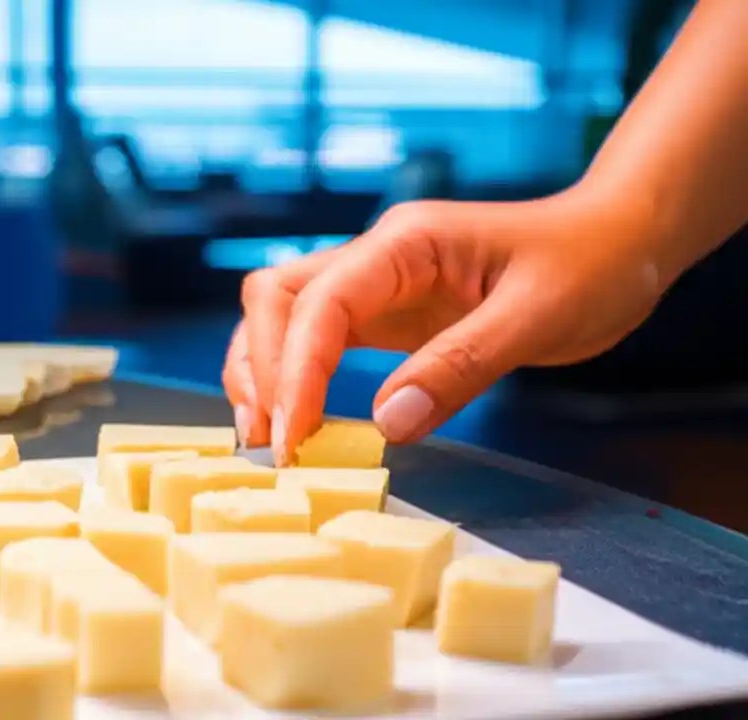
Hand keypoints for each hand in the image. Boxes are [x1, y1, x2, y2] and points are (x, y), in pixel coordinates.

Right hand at [224, 188, 670, 464]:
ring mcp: (375, 286)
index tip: (293, 436)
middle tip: (271, 445)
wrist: (619, 243)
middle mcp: (376, 258)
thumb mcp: (538, 317)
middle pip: (276, 299)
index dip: (295, 369)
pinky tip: (299, 424)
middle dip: (262, 370)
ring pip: (282, 318)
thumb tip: (387, 425)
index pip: (320, 301)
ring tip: (268, 441)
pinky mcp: (385, 317)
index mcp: (405, 243)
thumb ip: (460, 367)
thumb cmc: (593, 264)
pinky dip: (293, 381)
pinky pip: (314, 343)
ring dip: (264, 375)